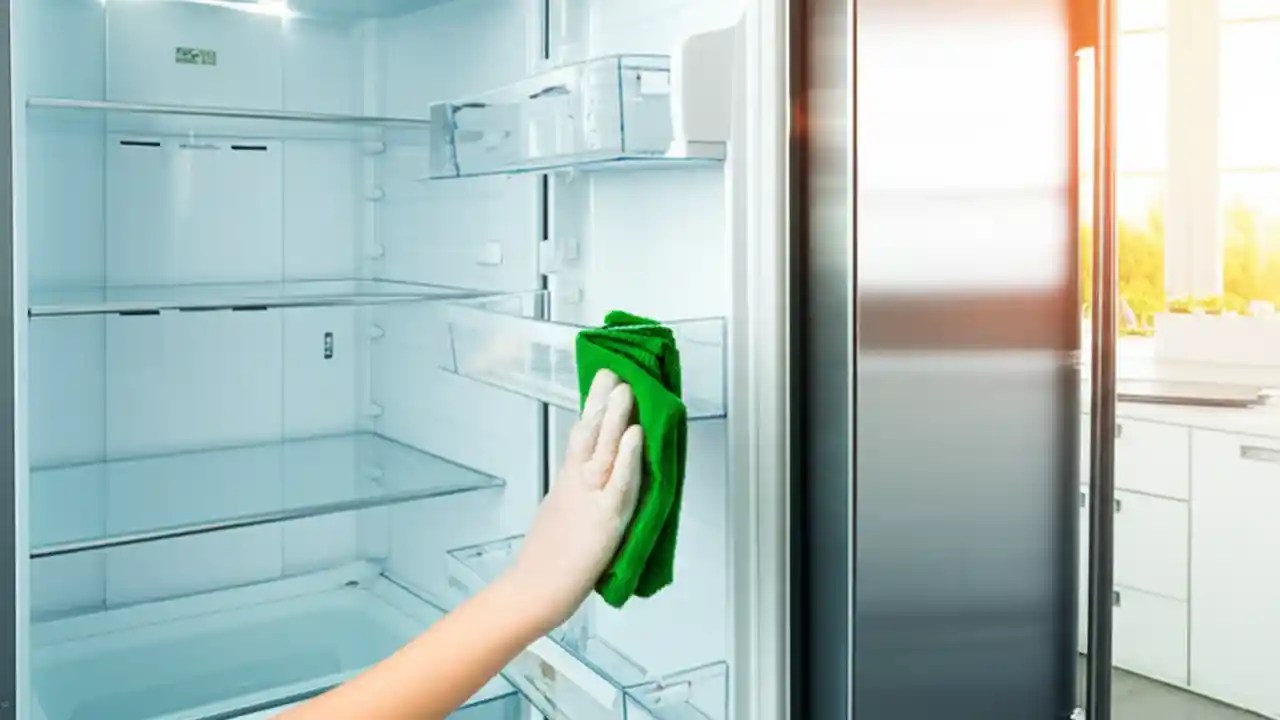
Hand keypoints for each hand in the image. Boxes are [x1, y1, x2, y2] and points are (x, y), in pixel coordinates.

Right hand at [504, 369, 643, 634]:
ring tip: (626, 389)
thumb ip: (574, 493)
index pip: (581, 436)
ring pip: (604, 449)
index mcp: (568, 482)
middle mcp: (578, 483)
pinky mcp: (606, 517)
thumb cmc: (547, 560)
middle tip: (612, 372)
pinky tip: (636, 434)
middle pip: (590, 433)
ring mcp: (591, 498)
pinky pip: (621, 480)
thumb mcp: (560, 513)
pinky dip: (629, 455)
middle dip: (602, 401)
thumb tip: (587, 478)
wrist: (535, 589)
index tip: (601, 383)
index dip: (592, 408)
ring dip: (616, 417)